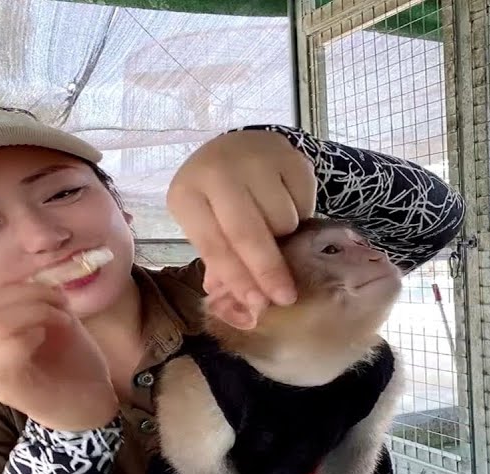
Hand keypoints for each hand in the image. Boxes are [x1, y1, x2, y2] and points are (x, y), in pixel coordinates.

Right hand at [0, 282, 117, 431]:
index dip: (17, 287)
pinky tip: (47, 337)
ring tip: (60, 320)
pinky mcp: (6, 386)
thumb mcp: (57, 326)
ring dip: (32, 310)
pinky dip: (31, 331)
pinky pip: (4, 347)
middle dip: (25, 294)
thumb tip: (44, 277)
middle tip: (59, 304)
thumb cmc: (75, 367)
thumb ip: (43, 303)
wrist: (93, 407)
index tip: (53, 293)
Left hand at [166, 130, 317, 321]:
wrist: (242, 149)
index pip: (213, 246)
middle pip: (247, 233)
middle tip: (285, 297)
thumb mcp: (210, 226)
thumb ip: (224, 264)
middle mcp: (216, 173)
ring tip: (276, 227)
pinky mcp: (288, 157)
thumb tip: (246, 308)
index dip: (237, 278)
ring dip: (287, 236)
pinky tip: (288, 205)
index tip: (258, 304)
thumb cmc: (221, 198)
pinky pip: (303, 202)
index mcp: (186, 195)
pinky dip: (301, 214)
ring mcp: (253, 160)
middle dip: (267, 270)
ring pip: (282, 219)